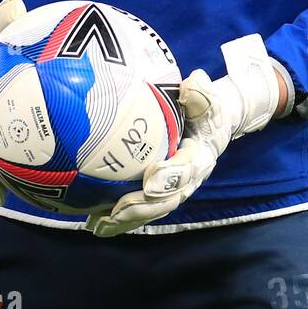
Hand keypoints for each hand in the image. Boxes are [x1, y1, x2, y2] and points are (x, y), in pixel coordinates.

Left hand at [86, 34, 290, 237]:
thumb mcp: (208, 99)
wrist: (213, 128)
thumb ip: (201, 93)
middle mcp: (188, 180)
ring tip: (100, 224)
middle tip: (117, 209)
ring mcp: (175, 191)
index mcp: (200, 157)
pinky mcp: (160, 195)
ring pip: (152, 210)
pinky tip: (95, 223)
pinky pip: (141, 210)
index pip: (187, 170)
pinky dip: (120, 219)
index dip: (169, 178)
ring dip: (127, 220)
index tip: (149, 180)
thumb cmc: (205, 111)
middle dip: (142, 207)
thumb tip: (191, 84)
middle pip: (166, 200)